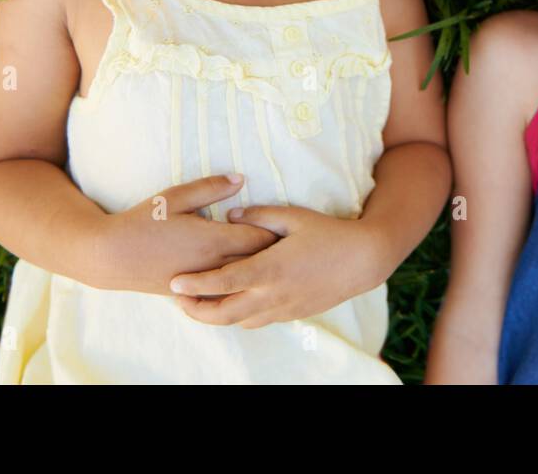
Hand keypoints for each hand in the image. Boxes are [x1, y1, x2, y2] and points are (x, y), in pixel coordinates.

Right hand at [94, 174, 278, 294]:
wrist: (110, 257)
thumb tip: (242, 179)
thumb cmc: (142, 222)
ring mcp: (204, 283)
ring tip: (276, 262)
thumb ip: (210, 188)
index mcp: (213, 240)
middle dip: (274, 253)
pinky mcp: (193, 294)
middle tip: (291, 243)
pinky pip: (225, 293)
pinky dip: (239, 286)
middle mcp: (213, 265)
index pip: (259, 238)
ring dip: (259, 271)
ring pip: (243, 281)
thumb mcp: (175, 197)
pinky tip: (249, 281)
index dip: (277, 231)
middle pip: (257, 262)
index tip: (289, 224)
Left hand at [167, 205, 391, 327]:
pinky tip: (234, 303)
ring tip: (200, 303)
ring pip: (239, 322)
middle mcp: (273, 295)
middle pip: (223, 313)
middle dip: (196, 311)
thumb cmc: (329, 233)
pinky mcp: (293, 314)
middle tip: (178, 301)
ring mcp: (283, 308)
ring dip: (217, 316)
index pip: (222, 282)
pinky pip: (258, 321)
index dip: (195, 285)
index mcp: (269, 269)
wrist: (363, 260)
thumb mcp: (294, 216)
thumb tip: (230, 214)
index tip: (174, 284)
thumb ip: (259, 216)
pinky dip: (240, 316)